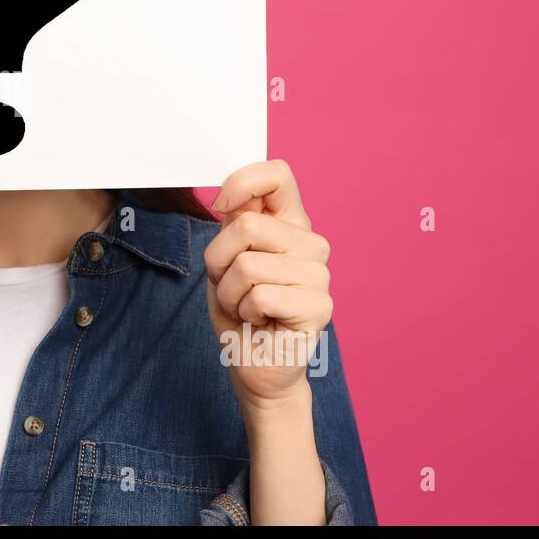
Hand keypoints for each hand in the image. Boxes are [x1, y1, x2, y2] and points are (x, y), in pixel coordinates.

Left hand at [204, 159, 332, 407]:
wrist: (253, 363)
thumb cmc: (238, 310)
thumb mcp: (224, 259)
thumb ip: (234, 223)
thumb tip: (230, 195)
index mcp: (289, 223)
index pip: (277, 175)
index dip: (241, 183)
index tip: (220, 205)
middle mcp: (310, 243)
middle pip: (247, 225)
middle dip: (219, 261)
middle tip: (231, 286)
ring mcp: (320, 273)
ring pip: (248, 264)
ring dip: (229, 293)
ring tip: (246, 307)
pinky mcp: (320, 305)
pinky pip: (260, 295)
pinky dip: (245, 312)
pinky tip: (261, 322)